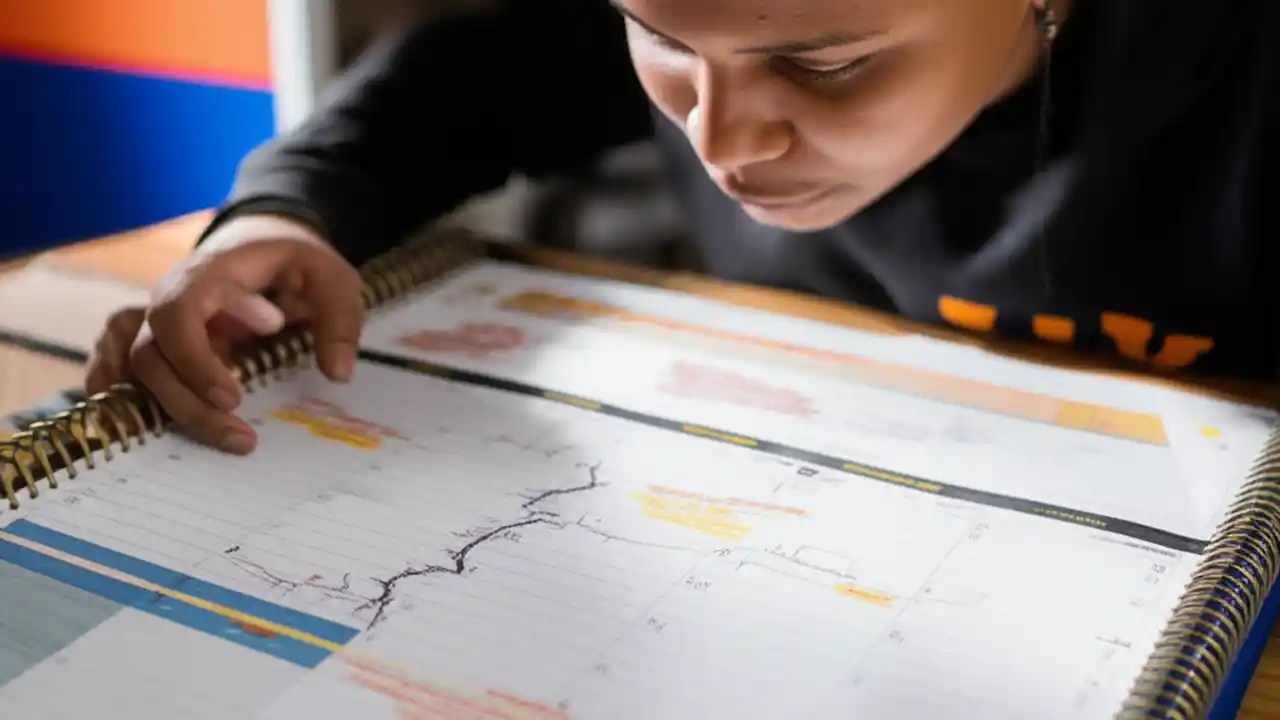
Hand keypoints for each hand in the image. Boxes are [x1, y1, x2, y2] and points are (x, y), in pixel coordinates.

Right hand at [85, 213, 363, 453]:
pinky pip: (115, 367)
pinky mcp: (157, 342)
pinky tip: (146, 428)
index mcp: (211, 275)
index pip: (181, 309)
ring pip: (138, 369)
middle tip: (242, 432)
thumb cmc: (295, 261)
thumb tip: (337, 373)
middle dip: (192, 397)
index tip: (240, 386)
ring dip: (175, 409)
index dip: (199, 352)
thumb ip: (339, 319)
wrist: (262, 241)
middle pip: (153, 352)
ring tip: (233, 439)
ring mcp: (159, 321)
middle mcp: (172, 299)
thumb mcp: (333, 277)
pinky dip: (119, 394)